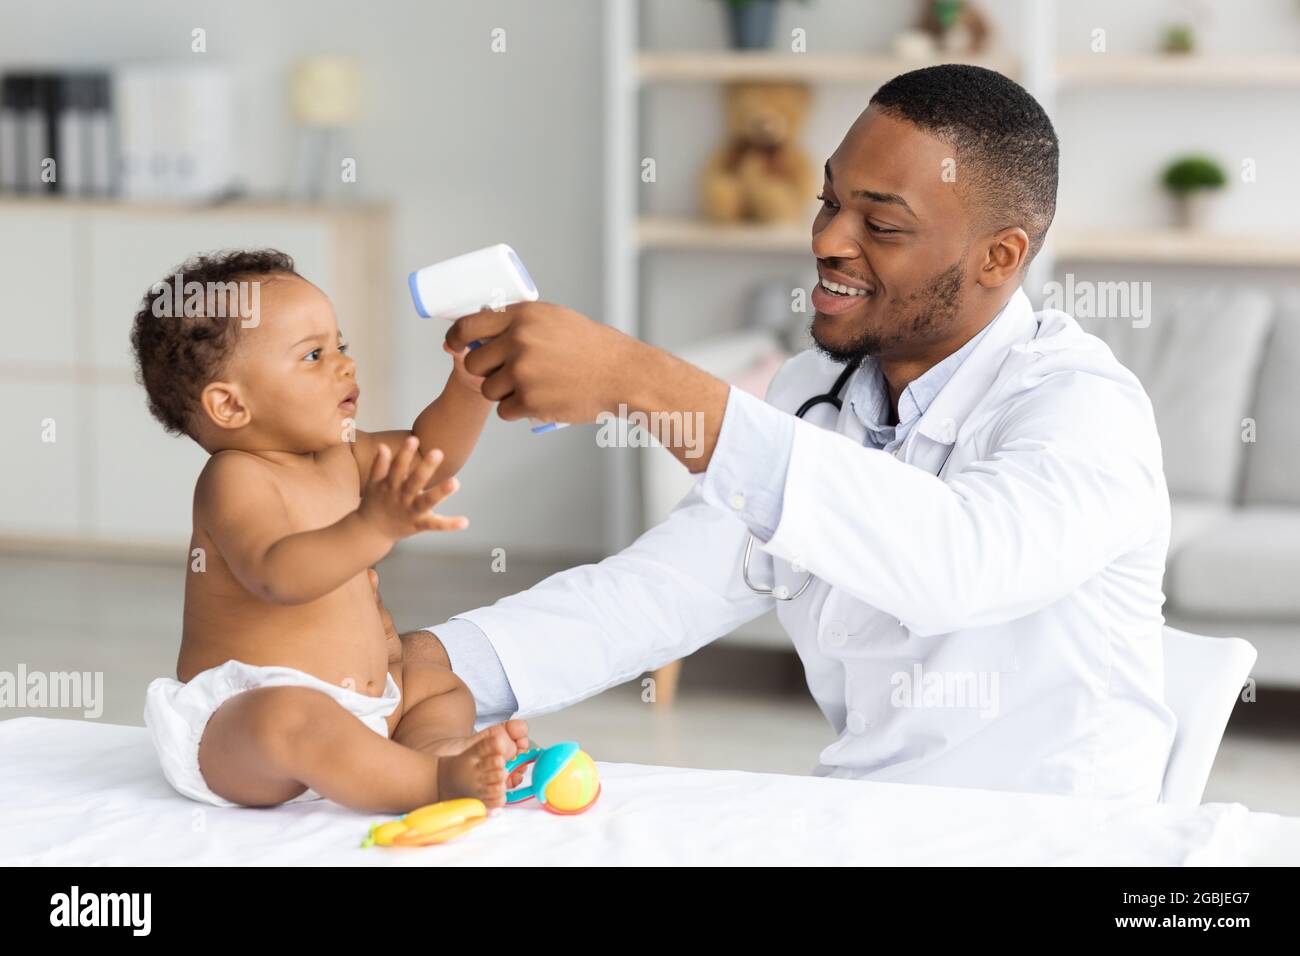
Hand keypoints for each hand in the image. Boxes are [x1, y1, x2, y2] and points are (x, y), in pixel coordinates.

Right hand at [357, 436, 468, 541]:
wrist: (371, 532)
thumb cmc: (376, 502)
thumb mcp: (374, 484)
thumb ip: (379, 466)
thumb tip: (383, 446)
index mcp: (389, 485)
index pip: (397, 467)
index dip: (405, 454)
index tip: (414, 439)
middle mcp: (401, 497)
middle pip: (414, 482)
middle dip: (425, 468)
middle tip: (437, 452)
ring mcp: (410, 512)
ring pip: (426, 502)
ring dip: (440, 493)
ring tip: (456, 482)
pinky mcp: (419, 525)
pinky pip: (435, 525)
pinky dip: (449, 524)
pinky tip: (465, 522)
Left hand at [447, 301, 730, 470]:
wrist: (623, 374)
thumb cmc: (592, 347)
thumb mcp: (556, 319)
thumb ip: (521, 323)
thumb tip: (482, 330)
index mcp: (523, 316)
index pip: (469, 325)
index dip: (455, 338)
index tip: (452, 346)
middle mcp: (519, 341)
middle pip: (475, 363)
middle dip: (486, 372)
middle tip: (509, 374)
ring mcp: (523, 373)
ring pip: (489, 390)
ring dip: (504, 393)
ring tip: (534, 387)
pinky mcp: (530, 401)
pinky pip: (505, 411)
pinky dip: (518, 410)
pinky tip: (541, 401)